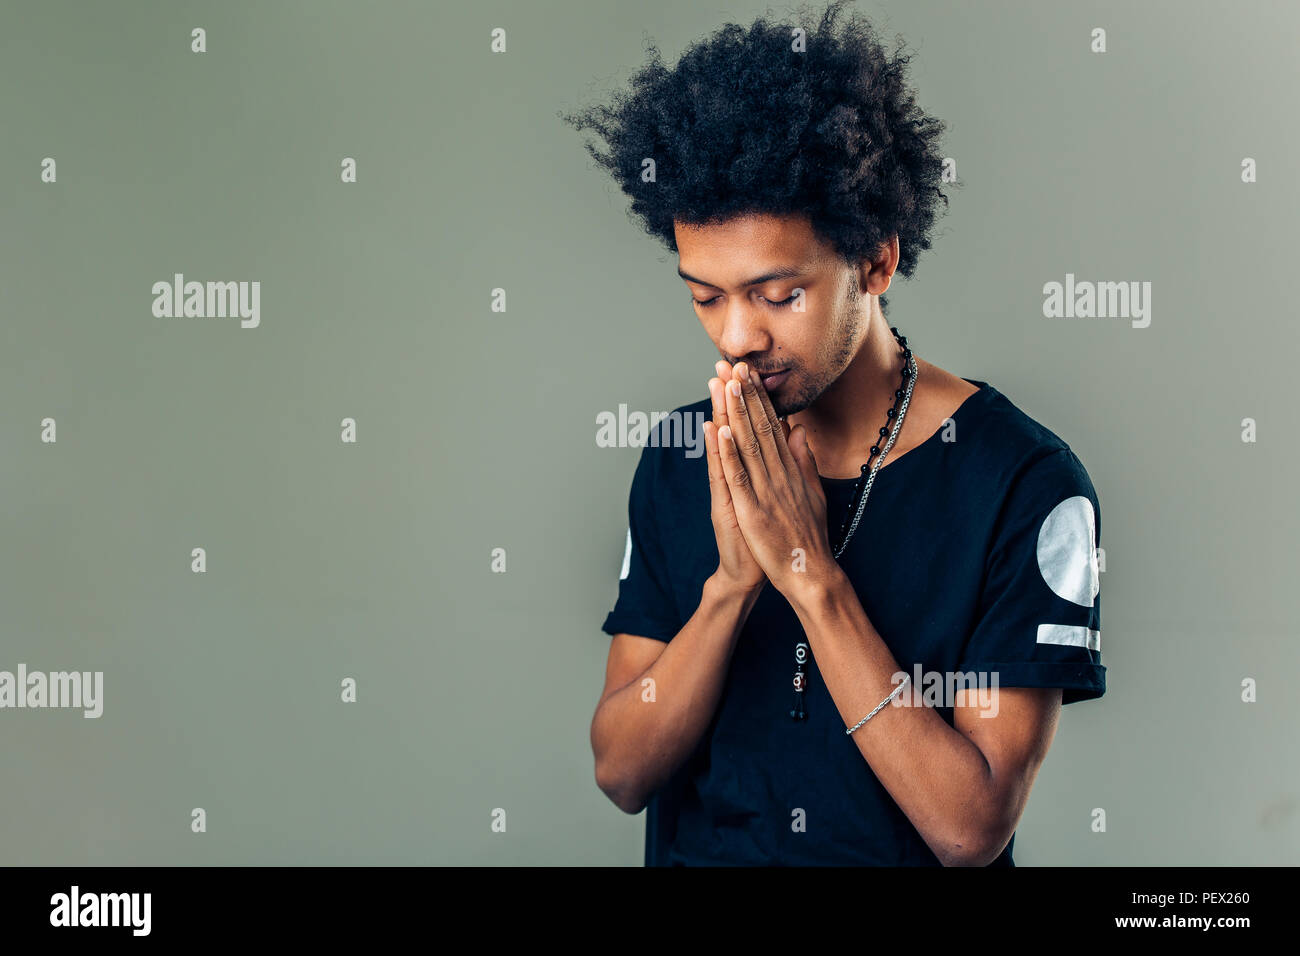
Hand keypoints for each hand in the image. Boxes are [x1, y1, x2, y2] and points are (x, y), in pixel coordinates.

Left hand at [714, 361, 836, 600]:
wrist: (810, 575)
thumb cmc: (807, 537)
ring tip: (725, 383)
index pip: (772, 425)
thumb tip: (797, 430)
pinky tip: (719, 431)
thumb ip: (804, 461)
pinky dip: (728, 454)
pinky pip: (738, 478)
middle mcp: (779, 475)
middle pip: (759, 427)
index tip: (748, 372)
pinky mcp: (752, 511)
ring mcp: (766, 491)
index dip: (759, 398)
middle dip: (745, 394)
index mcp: (790, 470)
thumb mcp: (811, 493)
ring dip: (734, 413)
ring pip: (747, 445)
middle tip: (732, 363)